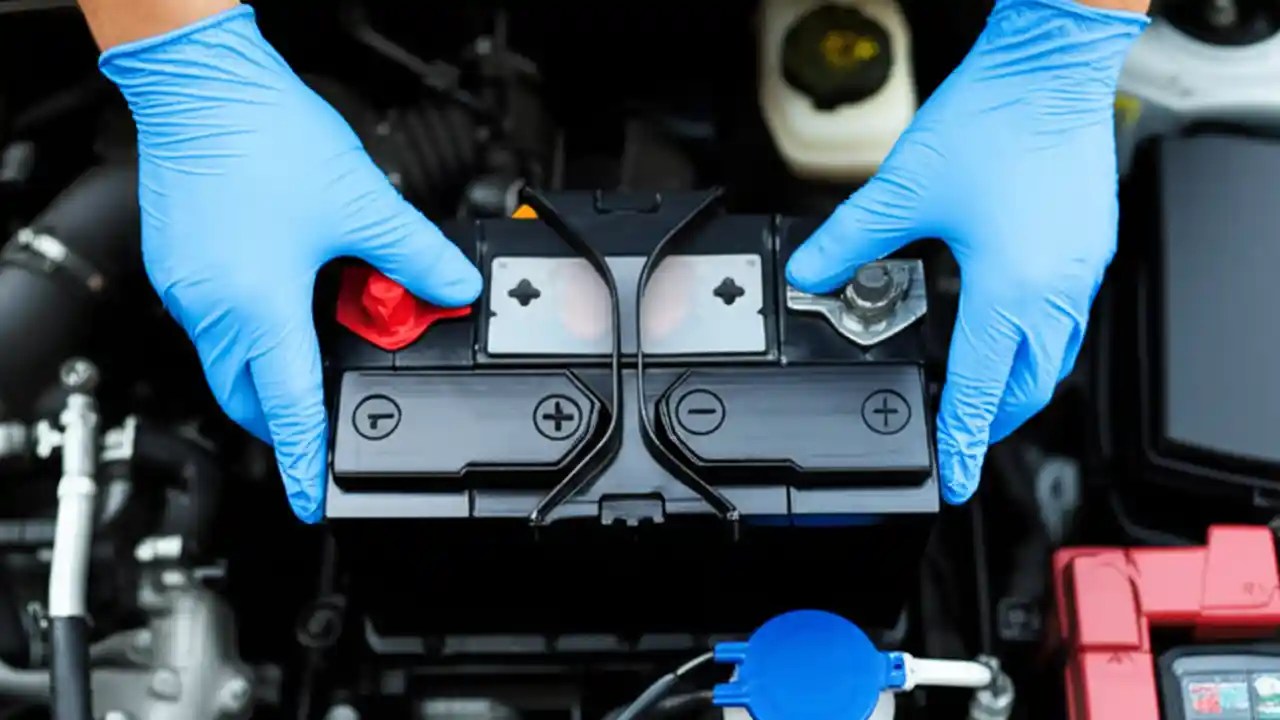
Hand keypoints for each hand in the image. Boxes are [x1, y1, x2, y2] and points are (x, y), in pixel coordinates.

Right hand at [100, 7, 481, 521]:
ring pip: (228, 362)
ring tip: (316, 356)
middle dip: (287, 421)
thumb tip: (453, 288)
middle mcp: (213, 308)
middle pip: (248, 396)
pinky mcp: (178, 264)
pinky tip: (284, 303)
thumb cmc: (262, 134)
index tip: (312, 498)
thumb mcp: (364, 205)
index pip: (288, 408)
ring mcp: (188, 287)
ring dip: (271, 373)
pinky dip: (251, 333)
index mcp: (258, 307)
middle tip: (323, 428)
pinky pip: (214, 324)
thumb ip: (415, 256)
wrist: (200, 80)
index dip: (305, 460)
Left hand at [785, 0, 1147, 502]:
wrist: (1052, 68)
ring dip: (1018, 383)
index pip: (978, 388)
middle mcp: (1054, 288)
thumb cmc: (994, 118)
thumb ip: (849, 239)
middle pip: (1028, 384)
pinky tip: (1011, 325)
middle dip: (992, 420)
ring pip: (1054, 354)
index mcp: (1009, 287)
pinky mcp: (1088, 245)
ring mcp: (1079, 268)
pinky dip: (1038, 340)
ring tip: (983, 392)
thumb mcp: (903, 189)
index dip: (960, 439)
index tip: (951, 477)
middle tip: (962, 437)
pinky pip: (1068, 316)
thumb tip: (810, 271)